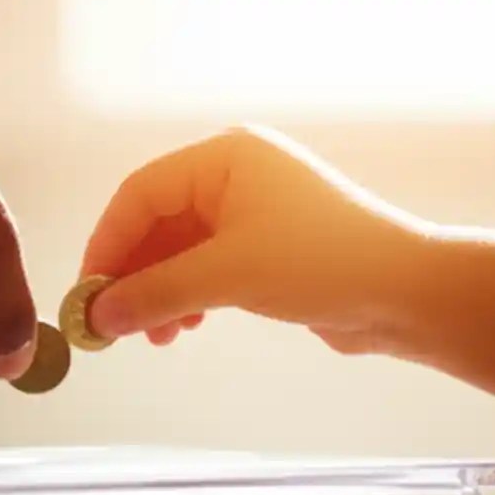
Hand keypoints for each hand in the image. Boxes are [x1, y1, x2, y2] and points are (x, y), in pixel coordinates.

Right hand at [78, 125, 428, 351]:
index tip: (87, 294)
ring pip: (178, 252)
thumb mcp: (228, 275)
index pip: (140, 194)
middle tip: (112, 324)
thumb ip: (155, 294)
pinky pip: (204, 269)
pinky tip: (183, 328)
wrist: (407, 294)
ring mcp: (251, 213)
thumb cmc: (324, 263)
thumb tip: (98, 318)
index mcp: (224, 158)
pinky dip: (187, 298)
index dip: (106, 245)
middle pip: (156, 224)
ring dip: (159, 294)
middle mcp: (234, 177)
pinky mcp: (264, 250)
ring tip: (155, 337)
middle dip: (133, 277)